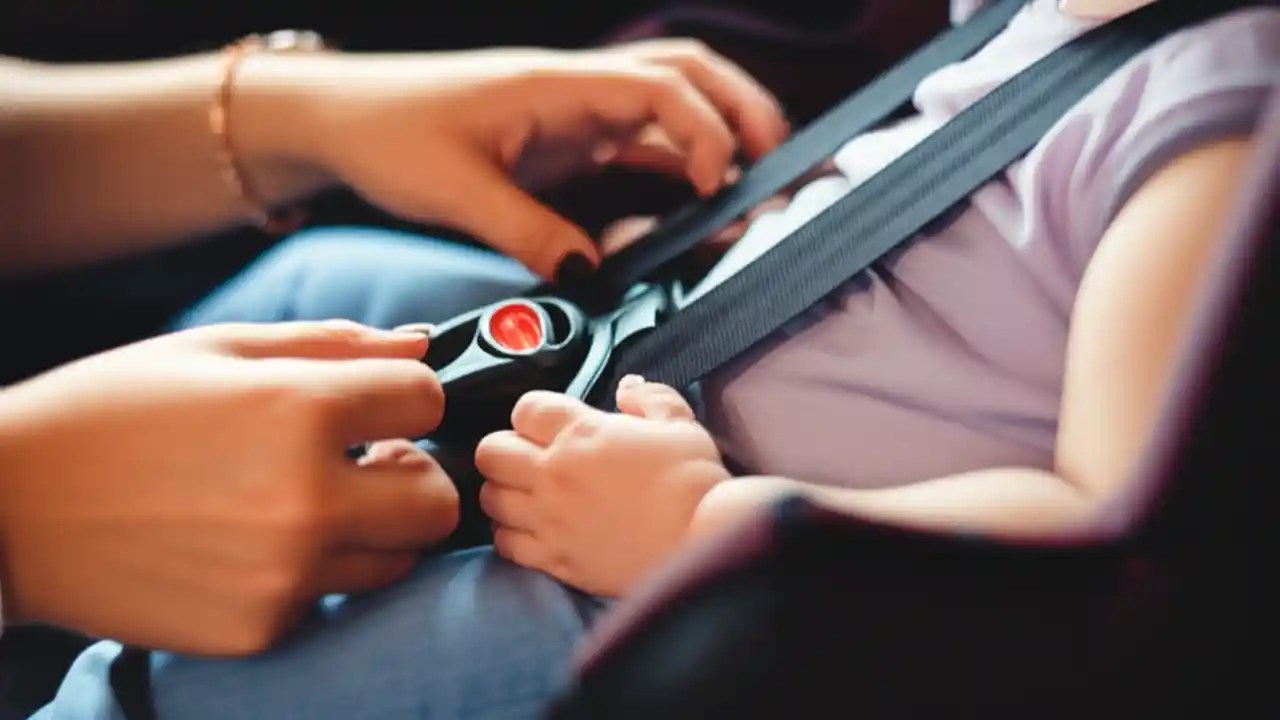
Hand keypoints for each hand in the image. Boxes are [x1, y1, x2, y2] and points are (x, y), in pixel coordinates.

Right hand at [0, 321, 456, 654]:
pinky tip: (255, 545)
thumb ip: (335, 345)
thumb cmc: (113, 412)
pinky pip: (330, 598)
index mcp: (300, 412)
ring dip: (374, 528)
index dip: (407, 396)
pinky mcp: (260, 629)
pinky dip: (312, 573)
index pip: (429, 399)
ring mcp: (286, 575)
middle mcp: (307, 501)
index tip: (378, 404)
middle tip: (368, 464)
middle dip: (416, 475)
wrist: (9, 509)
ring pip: (398, 559)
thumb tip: (421, 343)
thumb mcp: (220, 349)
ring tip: (307, 503)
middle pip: (440, 501)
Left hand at [245, 39, 787, 279]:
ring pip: (669, 104)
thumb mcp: (454, 191)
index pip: (660, 89)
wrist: (344, 117)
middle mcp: (577, 88)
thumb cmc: (389, 133)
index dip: (705, 132)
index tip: (719, 186)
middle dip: (741, 108)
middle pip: (686, 72)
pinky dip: (677, 164)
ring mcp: (575, 110)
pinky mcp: (565, 137)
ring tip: (756, 179)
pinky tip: (695, 198)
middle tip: (779, 161)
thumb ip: (527, 232)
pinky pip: (637, 142)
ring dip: (718, 132)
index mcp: (556, 84)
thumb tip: (589, 274)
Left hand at [474, 377, 728, 596]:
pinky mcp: (554, 559)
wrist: (703, 541)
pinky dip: (511, 535)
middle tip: (529, 457)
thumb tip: (628, 387)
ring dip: (504, 492)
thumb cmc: (695, 480)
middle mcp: (554, 473)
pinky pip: (505, 544)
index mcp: (581, 432)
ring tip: (528, 495)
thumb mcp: (679, 423)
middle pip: (490, 452)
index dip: (534, 413)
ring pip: (490, 498)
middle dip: (505, 449)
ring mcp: (549, 518)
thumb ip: (648, 398)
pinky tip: (533, 530)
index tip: (550, 424)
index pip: (524, 409)